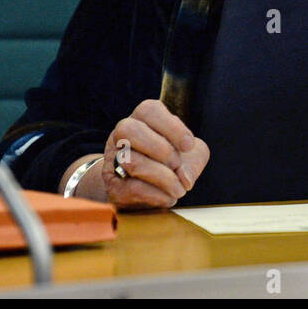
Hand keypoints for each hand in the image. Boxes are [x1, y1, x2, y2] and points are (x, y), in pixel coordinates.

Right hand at [71, 99, 210, 208]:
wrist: (145, 187)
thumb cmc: (171, 162)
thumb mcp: (191, 154)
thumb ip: (195, 160)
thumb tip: (185, 177)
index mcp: (142, 118)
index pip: (150, 110)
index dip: (172, 127)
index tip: (189, 145)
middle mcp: (122, 134)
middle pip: (131, 131)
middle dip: (162, 150)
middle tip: (177, 164)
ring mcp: (113, 159)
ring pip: (132, 162)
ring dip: (163, 177)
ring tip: (179, 188)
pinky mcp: (112, 185)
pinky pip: (131, 188)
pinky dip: (156, 195)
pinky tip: (168, 197)